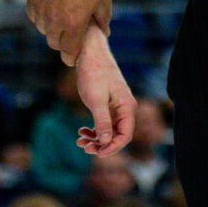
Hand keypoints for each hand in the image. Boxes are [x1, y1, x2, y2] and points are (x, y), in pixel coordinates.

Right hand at [27, 0, 111, 65]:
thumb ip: (103, 19)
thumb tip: (103, 32)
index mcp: (74, 23)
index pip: (69, 52)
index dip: (71, 57)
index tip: (73, 57)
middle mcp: (54, 20)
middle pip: (55, 43)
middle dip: (64, 41)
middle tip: (71, 32)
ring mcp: (41, 10)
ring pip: (44, 29)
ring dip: (52, 27)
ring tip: (63, 14)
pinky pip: (35, 16)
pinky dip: (42, 15)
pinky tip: (52, 5)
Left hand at [74, 23, 133, 156]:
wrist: (89, 53)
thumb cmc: (94, 73)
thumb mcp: (96, 100)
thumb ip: (102, 122)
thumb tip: (106, 142)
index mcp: (127, 107)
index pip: (125, 135)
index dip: (113, 148)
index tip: (97, 154)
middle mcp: (125, 108)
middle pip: (117, 135)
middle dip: (102, 144)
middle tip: (84, 147)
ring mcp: (116, 106)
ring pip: (109, 130)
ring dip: (96, 139)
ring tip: (80, 141)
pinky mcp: (108, 104)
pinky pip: (104, 123)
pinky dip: (93, 130)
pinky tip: (81, 131)